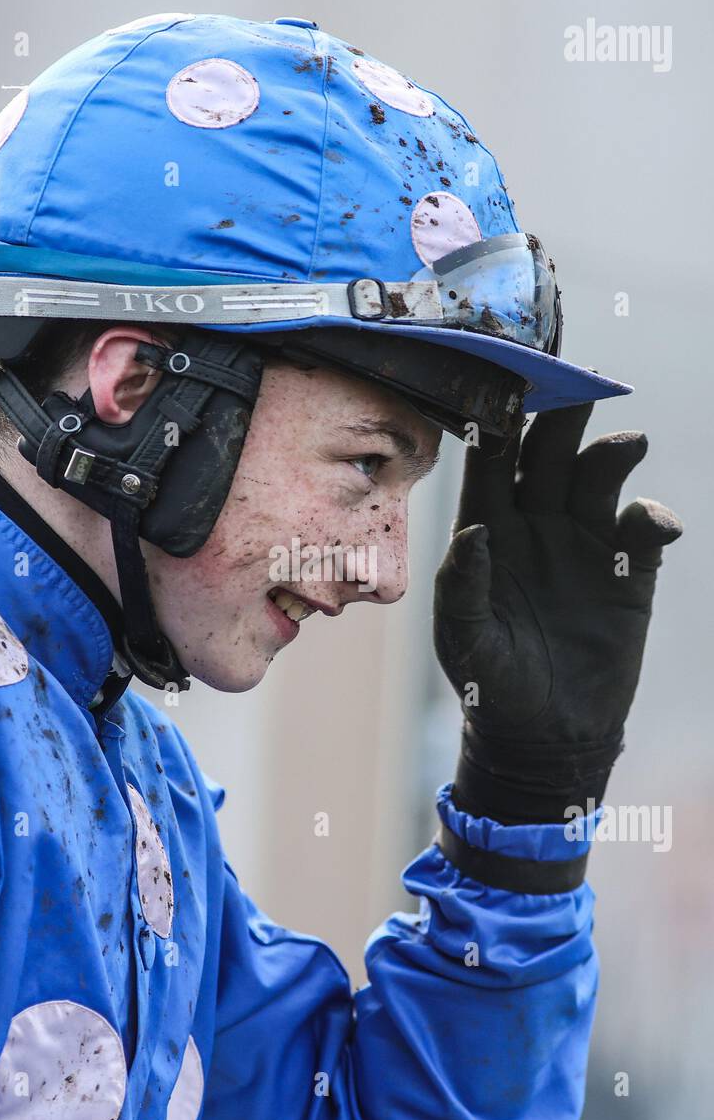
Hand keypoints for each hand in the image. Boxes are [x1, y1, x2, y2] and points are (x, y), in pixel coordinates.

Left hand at [433, 403, 682, 823]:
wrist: (548, 736)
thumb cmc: (490, 684)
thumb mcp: (465, 641)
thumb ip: (462, 586)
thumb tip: (473, 531)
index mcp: (486, 529)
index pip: (490, 463)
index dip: (499, 422)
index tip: (510, 384)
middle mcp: (534, 523)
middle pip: (548, 453)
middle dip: (562, 417)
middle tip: (582, 384)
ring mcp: (582, 540)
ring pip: (597, 477)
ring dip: (611, 454)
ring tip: (627, 444)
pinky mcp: (628, 569)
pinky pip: (643, 528)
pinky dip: (654, 518)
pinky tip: (656, 527)